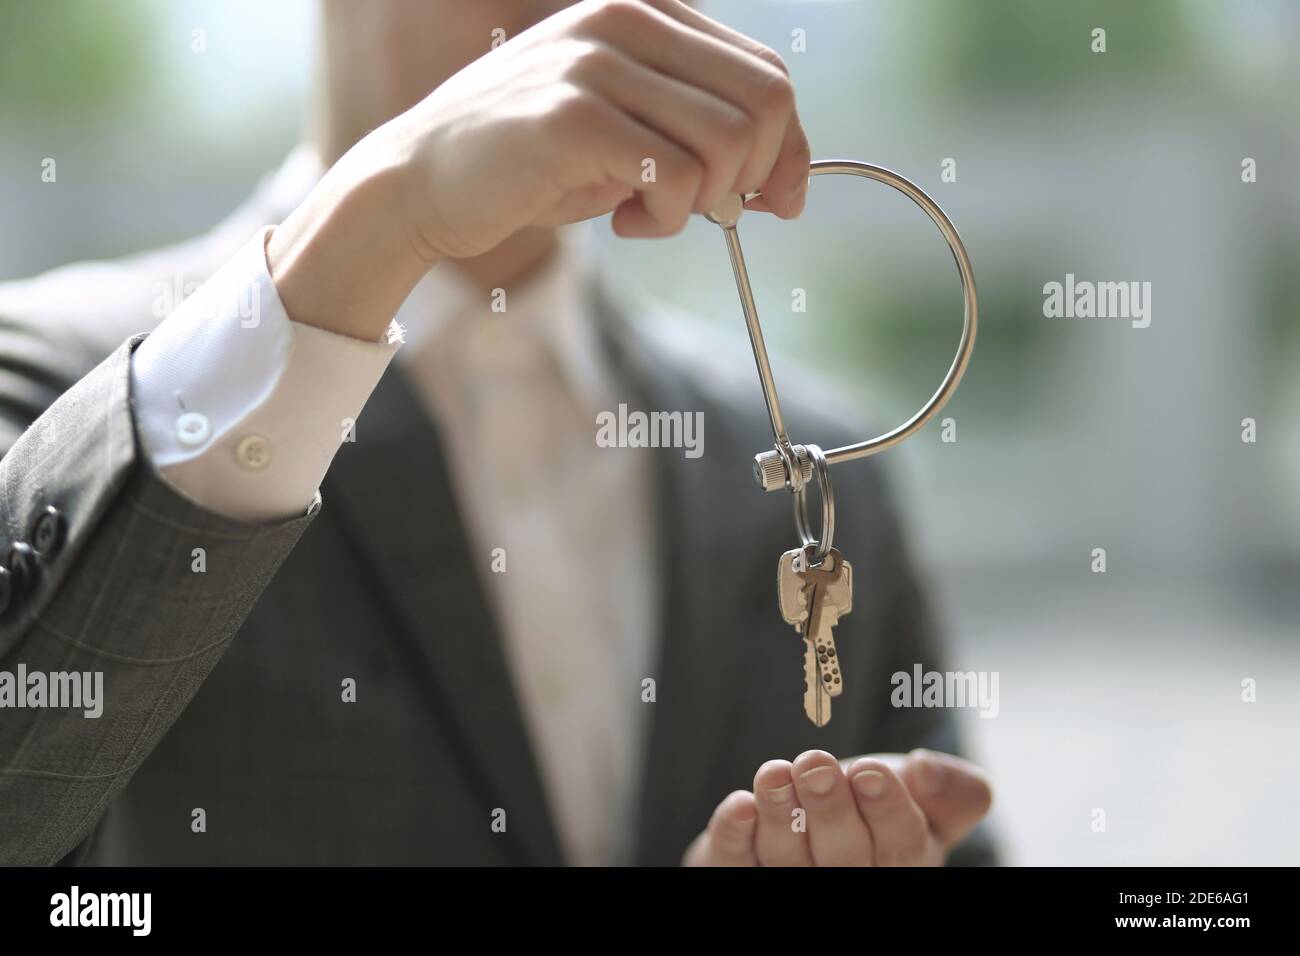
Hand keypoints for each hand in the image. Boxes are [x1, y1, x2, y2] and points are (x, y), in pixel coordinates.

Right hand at [268, 0, 810, 339]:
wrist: (423, 182)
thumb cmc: (533, 164)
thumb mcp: (627, 129)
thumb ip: (696, 128)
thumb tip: (785, 180)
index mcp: (645, 13)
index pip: (765, 74)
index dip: (789, 146)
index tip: (777, 199)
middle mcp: (625, 20)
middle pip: (763, 103)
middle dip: (755, 178)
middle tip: (706, 212)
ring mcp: (596, 63)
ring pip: (728, 144)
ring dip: (703, 203)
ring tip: (648, 215)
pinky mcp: (573, 117)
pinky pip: (675, 180)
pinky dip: (664, 220)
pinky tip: (621, 221)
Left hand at [682, 749, 992, 865]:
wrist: (816, 814)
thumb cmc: (875, 803)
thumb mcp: (927, 795)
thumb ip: (952, 790)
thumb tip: (926, 771)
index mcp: (904, 863)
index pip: (901, 846)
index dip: (886, 809)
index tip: (871, 773)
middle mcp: (849, 880)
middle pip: (843, 857)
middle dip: (829, 808)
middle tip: (816, 765)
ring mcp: (791, 880)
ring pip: (786, 858)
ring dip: (779, 813)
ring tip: (774, 772)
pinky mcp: (740, 870)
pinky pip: (736, 861)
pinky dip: (734, 834)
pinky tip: (739, 804)